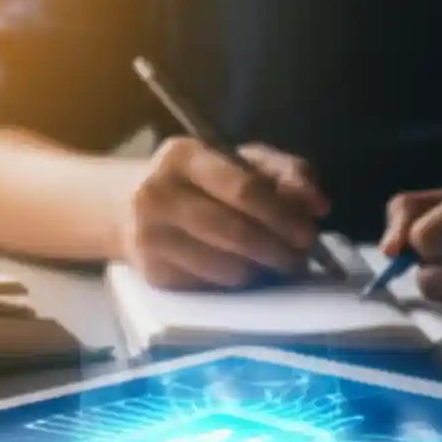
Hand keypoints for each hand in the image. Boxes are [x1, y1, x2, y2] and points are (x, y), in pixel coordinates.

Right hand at [122, 138, 327, 288]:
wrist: (124, 207)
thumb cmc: (196, 181)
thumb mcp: (237, 161)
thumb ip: (284, 173)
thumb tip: (318, 205)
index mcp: (182, 156)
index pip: (243, 189)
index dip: (282, 215)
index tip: (308, 233)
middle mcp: (157, 195)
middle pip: (235, 232)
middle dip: (277, 250)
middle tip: (298, 259)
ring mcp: (150, 237)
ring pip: (225, 267)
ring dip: (259, 271)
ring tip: (272, 265)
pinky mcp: (151, 272)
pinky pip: (209, 285)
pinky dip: (234, 282)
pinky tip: (240, 270)